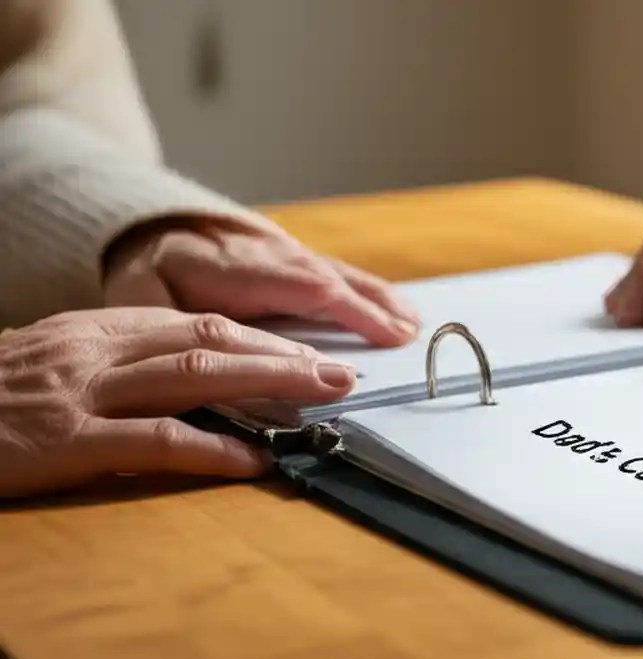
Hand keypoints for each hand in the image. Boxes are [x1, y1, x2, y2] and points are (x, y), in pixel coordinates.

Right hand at [0, 308, 357, 497]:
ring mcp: (79, 393)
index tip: (309, 351)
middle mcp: (94, 350)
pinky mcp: (63, 440)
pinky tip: (252, 460)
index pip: (195, 323)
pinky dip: (210, 449)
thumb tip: (191, 381)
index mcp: (94, 331)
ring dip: (268, 385)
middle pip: (210, 340)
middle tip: (341, 373)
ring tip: (321, 399)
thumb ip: (114, 367)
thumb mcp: (49, 366)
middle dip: (284, 355)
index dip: (261, 337)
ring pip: (195, 376)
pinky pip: (153, 440)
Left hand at [103, 217, 420, 346]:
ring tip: (412, 327)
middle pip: (328, 278)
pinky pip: (339, 273)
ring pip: (339, 272)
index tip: (375, 332)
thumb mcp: (139, 297)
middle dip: (369, 308)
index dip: (341, 308)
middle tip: (405, 338)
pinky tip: (398, 311)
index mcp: (232, 265)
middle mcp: (268, 253)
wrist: (152, 229)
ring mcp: (285, 252)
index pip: (299, 284)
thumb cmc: (146, 274)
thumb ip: (176, 323)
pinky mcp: (295, 257)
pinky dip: (372, 292)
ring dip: (379, 300)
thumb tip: (220, 354)